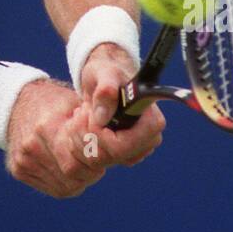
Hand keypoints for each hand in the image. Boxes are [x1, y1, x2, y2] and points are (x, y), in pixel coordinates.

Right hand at [5, 80, 107, 198]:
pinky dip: (67, 181)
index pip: (84, 157)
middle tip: (99, 159)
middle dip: (93, 169)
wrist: (15, 101)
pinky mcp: (19, 170)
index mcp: (49, 126)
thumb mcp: (78, 102)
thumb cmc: (54, 101)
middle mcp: (33, 146)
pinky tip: (68, 165)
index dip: (101, 159)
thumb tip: (134, 146)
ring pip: (66, 186)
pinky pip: (53, 188)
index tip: (109, 152)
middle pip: (75, 175)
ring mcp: (24, 161)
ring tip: (84, 161)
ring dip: (82, 178)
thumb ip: (99, 123)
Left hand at [72, 42, 164, 168]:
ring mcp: (138, 146)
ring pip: (106, 160)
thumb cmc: (106, 71)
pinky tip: (85, 125)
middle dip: (91, 137)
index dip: (105, 137)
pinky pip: (102, 160)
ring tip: (82, 115)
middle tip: (82, 113)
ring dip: (86, 140)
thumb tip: (102, 116)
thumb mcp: (103, 73)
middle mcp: (148, 135)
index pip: (129, 144)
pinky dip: (87, 145)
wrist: (103, 76)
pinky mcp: (125, 151)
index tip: (92, 118)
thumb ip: (105, 90)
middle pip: (116, 155)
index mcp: (150, 116)